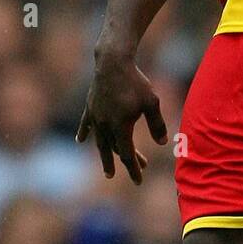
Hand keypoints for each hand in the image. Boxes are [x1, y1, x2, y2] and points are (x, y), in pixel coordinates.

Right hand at [76, 53, 168, 183]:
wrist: (113, 63)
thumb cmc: (135, 82)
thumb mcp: (152, 103)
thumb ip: (157, 125)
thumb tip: (162, 143)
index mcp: (120, 128)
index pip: (128, 155)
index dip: (133, 169)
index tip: (139, 181)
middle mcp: (105, 126)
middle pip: (115, 150)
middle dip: (124, 163)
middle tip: (134, 172)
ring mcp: (95, 117)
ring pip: (100, 142)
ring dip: (106, 155)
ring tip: (107, 169)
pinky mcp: (90, 107)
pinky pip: (86, 124)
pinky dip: (84, 133)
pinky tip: (80, 140)